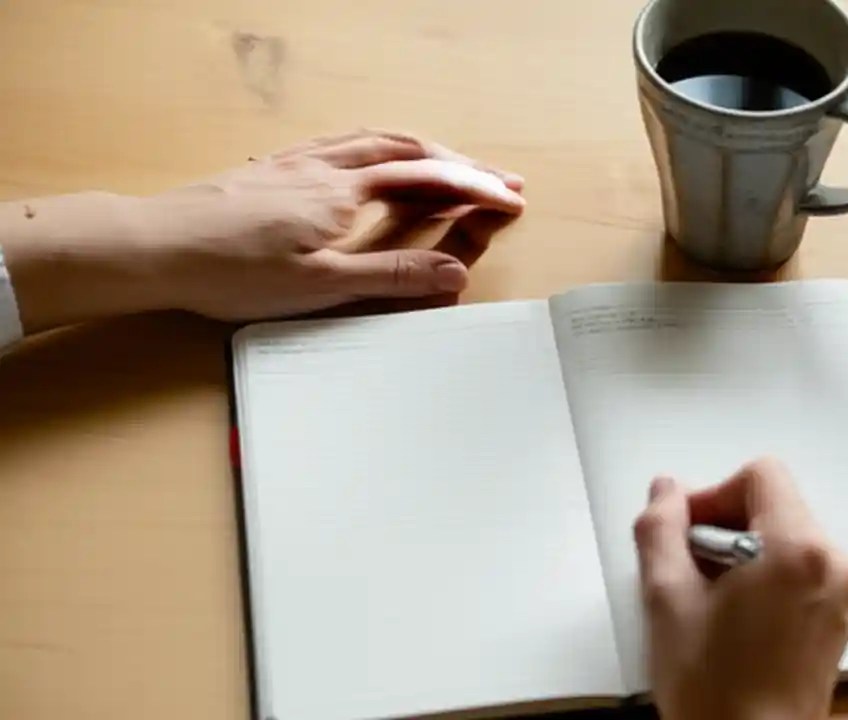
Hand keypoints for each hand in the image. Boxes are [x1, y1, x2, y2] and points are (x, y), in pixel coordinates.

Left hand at [1, 128, 525, 333]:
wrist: (154, 247)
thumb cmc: (230, 271)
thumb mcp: (321, 285)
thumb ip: (392, 274)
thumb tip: (454, 270)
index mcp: (344, 193)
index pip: (427, 180)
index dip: (474, 188)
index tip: (510, 199)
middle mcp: (326, 167)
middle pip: (408, 151)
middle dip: (460, 165)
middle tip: (498, 180)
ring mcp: (297, 163)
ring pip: (374, 141)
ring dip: (422, 150)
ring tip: (452, 162)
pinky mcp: (273, 169)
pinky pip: (342, 143)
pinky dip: (378, 146)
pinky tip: (373, 158)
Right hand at [634, 457, 847, 719]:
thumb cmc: (718, 694)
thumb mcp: (667, 600)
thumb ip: (661, 530)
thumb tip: (665, 493)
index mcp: (798, 551)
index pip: (762, 475)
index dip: (714, 493)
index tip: (688, 528)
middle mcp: (833, 566)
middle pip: (777, 504)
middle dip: (726, 524)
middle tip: (689, 566)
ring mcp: (842, 594)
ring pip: (788, 536)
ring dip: (744, 551)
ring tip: (709, 598)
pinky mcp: (839, 618)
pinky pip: (802, 569)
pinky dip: (768, 575)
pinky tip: (734, 615)